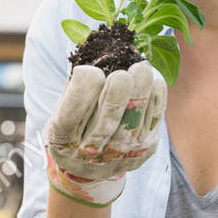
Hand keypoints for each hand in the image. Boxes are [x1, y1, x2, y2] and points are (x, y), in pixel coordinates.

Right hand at [44, 60, 166, 206]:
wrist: (87, 167)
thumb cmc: (73, 126)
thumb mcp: (61, 109)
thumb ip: (75, 86)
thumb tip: (100, 51)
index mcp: (63, 137)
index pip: (74, 110)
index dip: (83, 87)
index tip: (89, 72)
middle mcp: (90, 151)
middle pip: (109, 117)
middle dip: (117, 91)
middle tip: (122, 73)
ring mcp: (119, 153)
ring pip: (135, 118)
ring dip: (141, 90)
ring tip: (140, 69)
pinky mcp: (143, 151)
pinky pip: (154, 120)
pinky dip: (156, 96)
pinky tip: (152, 81)